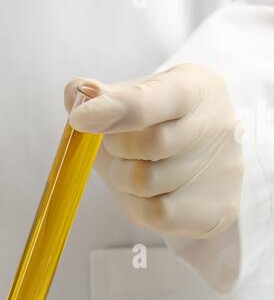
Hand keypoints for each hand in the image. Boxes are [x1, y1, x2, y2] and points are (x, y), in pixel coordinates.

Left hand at [64, 64, 242, 238]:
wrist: (204, 165)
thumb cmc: (160, 124)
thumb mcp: (135, 99)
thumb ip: (103, 96)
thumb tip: (76, 93)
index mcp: (194, 87)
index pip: (152, 99)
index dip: (113, 110)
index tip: (79, 119)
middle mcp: (216, 123)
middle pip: (146, 144)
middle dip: (115, 148)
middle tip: (116, 146)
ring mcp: (223, 167)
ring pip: (144, 182)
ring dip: (121, 179)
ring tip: (132, 167)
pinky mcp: (216, 208)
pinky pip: (155, 213)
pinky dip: (135, 204)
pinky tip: (143, 193)